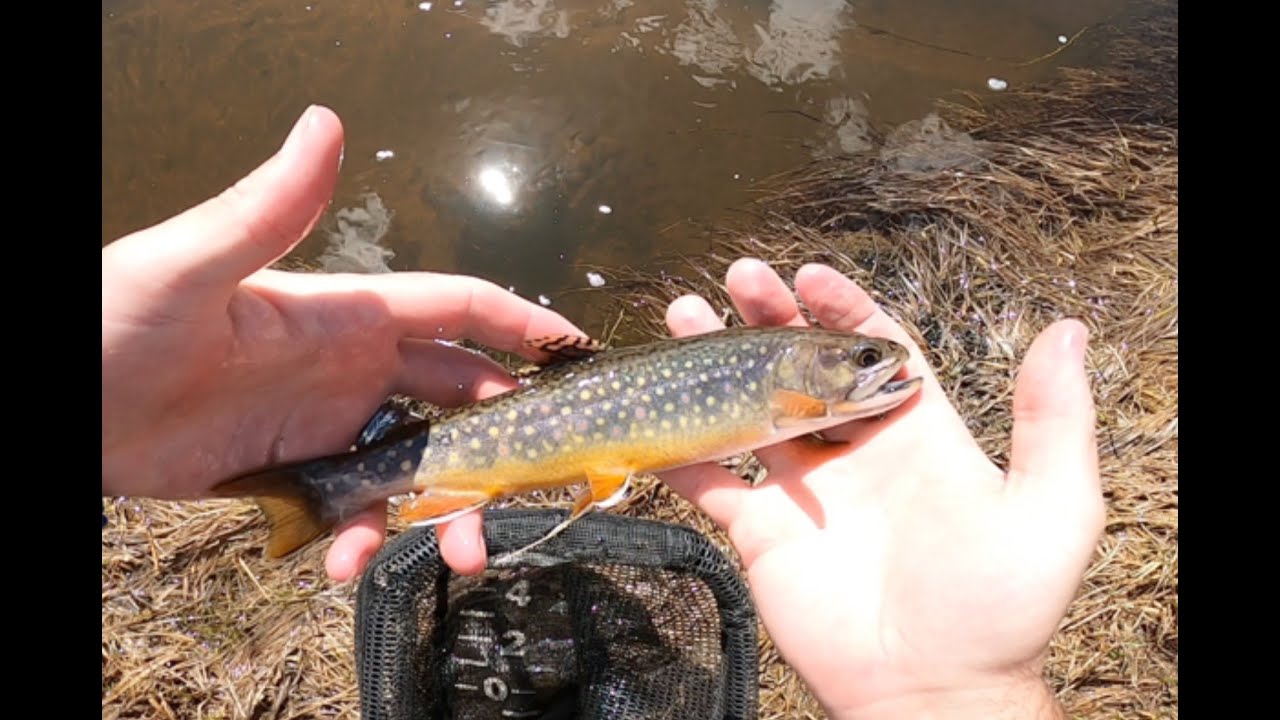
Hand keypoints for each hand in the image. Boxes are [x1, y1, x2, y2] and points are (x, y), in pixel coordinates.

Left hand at [102, 105, 583, 582]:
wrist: (59, 403)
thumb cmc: (112, 320)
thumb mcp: (191, 267)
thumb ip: (269, 209)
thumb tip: (325, 122)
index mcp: (346, 313)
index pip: (458, 310)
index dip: (522, 325)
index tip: (579, 351)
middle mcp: (351, 367)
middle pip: (460, 399)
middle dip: (506, 438)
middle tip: (545, 480)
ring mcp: (326, 424)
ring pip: (418, 466)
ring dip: (447, 509)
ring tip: (461, 555)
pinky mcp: (294, 476)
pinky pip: (355, 511)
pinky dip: (366, 540)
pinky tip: (348, 565)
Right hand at [657, 259, 1102, 718]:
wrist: (932, 691)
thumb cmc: (999, 608)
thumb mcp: (1050, 508)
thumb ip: (1053, 419)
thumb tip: (1068, 332)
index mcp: (913, 431)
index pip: (872, 345)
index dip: (841, 306)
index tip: (809, 274)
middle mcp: (853, 450)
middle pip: (802, 363)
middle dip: (771, 315)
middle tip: (740, 277)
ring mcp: (801, 488)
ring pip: (747, 405)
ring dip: (716, 359)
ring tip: (684, 313)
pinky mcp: (760, 530)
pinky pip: (708, 479)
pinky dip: (677, 446)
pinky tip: (653, 409)